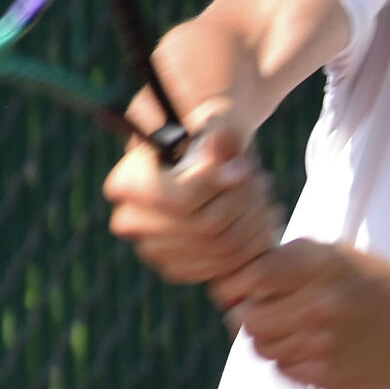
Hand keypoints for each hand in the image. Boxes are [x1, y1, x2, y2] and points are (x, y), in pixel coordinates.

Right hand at [103, 107, 281, 285]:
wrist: (204, 158)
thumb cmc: (208, 133)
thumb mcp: (219, 119)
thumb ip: (224, 131)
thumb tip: (226, 159)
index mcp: (127, 181)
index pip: (182, 199)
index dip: (221, 186)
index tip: (242, 165)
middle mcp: (130, 221)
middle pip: (207, 226)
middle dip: (245, 200)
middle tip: (258, 177)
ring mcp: (152, 250)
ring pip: (223, 247)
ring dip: (256, 219)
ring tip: (262, 194)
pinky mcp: (177, 268)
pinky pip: (226, 267)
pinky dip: (253, 244)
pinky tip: (260, 217)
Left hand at [214, 239, 389, 388]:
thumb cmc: (373, 284)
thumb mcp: (336, 256)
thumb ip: (285, 262)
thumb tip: (228, 286)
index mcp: (322, 266)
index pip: (251, 277)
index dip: (236, 286)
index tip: (240, 290)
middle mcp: (321, 305)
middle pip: (250, 320)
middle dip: (250, 316)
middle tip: (267, 312)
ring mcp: (325, 345)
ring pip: (264, 349)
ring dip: (271, 340)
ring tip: (298, 328)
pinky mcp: (331, 377)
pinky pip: (286, 371)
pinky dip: (292, 360)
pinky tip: (317, 347)